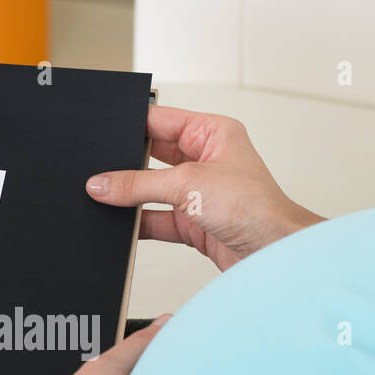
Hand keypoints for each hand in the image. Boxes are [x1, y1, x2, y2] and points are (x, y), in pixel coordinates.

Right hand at [86, 106, 322, 270]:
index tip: (101, 134)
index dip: (131, 126)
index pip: (161, 121)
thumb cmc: (255, 208)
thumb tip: (102, 184)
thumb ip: (140, 184)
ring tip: (103, 198)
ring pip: (151, 189)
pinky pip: (155, 218)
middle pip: (152, 156)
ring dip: (131, 197)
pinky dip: (137, 223)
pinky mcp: (192, 223)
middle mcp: (205, 160)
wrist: (275, 254)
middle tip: (99, 169)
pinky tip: (119, 225)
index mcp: (212, 133)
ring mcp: (198, 192)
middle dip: (126, 164)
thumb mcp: (188, 185)